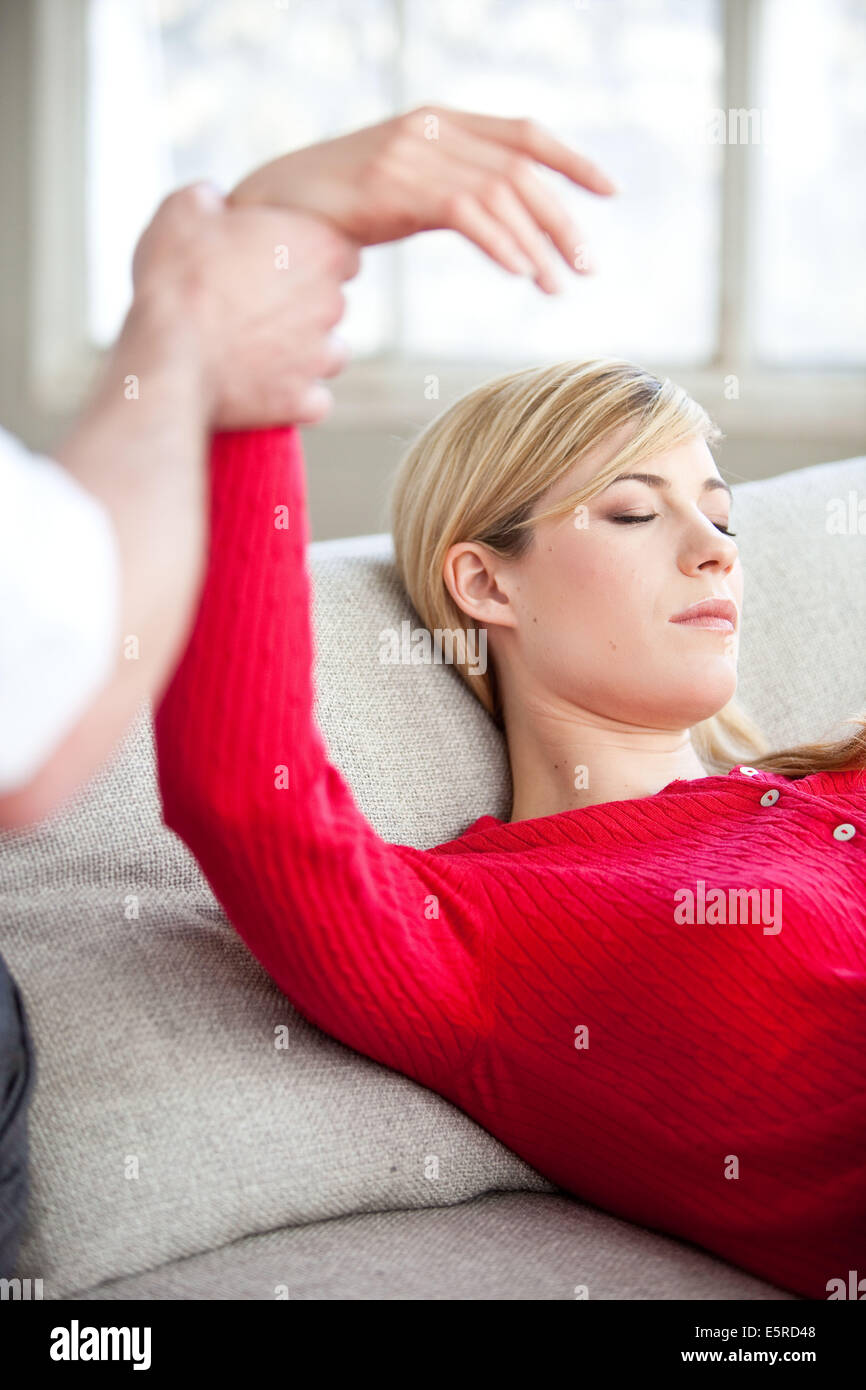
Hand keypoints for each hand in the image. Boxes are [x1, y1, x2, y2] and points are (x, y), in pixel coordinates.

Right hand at [131, 183, 360, 425]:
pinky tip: (263, 387)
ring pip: (329, 354)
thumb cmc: (177, 280)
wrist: (168, 356)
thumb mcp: (183, 212)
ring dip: (303, 353)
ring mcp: (320, 356)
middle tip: (256, 307)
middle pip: (334, 303)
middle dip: (304, 306)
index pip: (343, 251)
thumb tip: (214, 201)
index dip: (311, 257)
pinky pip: (313, 401)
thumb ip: (210, 198)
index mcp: (317, 247)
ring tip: (258, 350)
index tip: (279, 265)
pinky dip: (293, 397)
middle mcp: (332, 302)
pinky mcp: (302, 401)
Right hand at [228, 106, 617, 293]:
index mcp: (437, 121)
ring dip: (537, 243)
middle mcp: (429, 127)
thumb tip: (497, 224)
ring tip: (558, 285)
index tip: (609, 192)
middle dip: (563, 219)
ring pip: (499, 193)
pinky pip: (463, 212)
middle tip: (588, 266)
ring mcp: (409, 153)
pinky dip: (500, 243)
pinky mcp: (390, 185)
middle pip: (521, 168)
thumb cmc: (330, 210)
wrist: (263, 209)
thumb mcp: (399, 191)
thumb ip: (445, 192)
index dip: (571, 160)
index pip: (522, 133)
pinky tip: (521, 273)